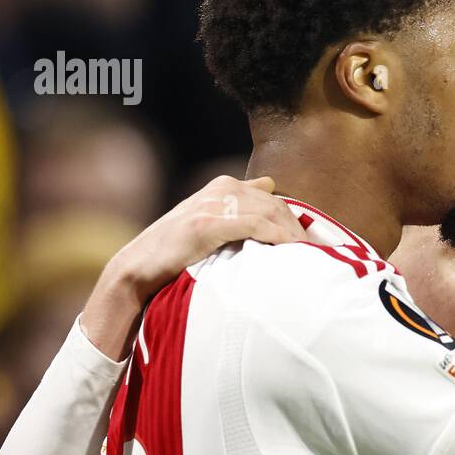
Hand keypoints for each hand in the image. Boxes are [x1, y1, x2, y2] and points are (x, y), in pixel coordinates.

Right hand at [81, 175, 305, 358]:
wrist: (137, 269)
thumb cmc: (175, 252)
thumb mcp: (209, 221)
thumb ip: (239, 205)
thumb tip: (270, 185)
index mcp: (222, 186)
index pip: (273, 198)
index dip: (295, 220)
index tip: (311, 243)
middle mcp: (220, 189)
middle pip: (276, 205)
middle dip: (299, 229)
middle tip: (317, 254)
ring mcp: (213, 204)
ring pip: (270, 212)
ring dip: (293, 235)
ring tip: (309, 257)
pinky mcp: (208, 223)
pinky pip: (256, 225)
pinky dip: (277, 237)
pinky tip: (291, 251)